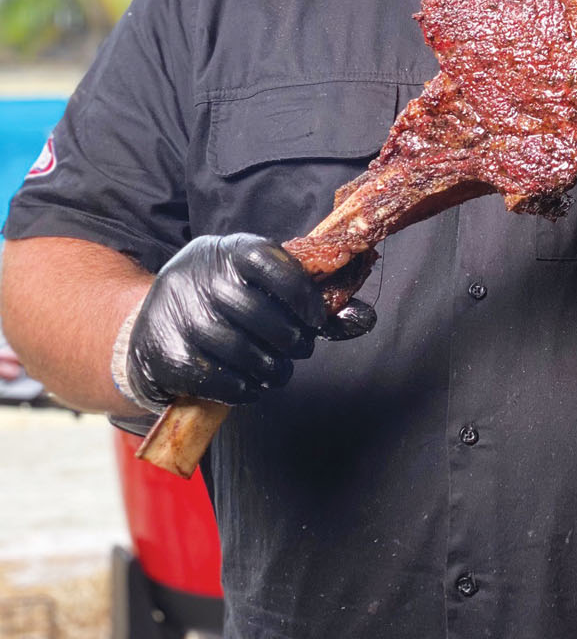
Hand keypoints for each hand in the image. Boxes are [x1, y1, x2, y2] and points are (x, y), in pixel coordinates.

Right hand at [120, 234, 375, 408]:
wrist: (148, 325)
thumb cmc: (223, 303)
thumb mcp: (260, 286)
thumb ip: (311, 301)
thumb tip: (365, 318)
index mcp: (228, 250)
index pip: (271, 261)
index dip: (302, 293)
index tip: (317, 319)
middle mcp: (198, 276)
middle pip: (259, 312)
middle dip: (290, 340)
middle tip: (298, 350)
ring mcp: (178, 315)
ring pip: (241, 351)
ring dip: (270, 369)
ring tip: (277, 371)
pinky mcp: (166, 353)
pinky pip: (218, 379)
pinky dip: (244, 389)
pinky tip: (251, 385)